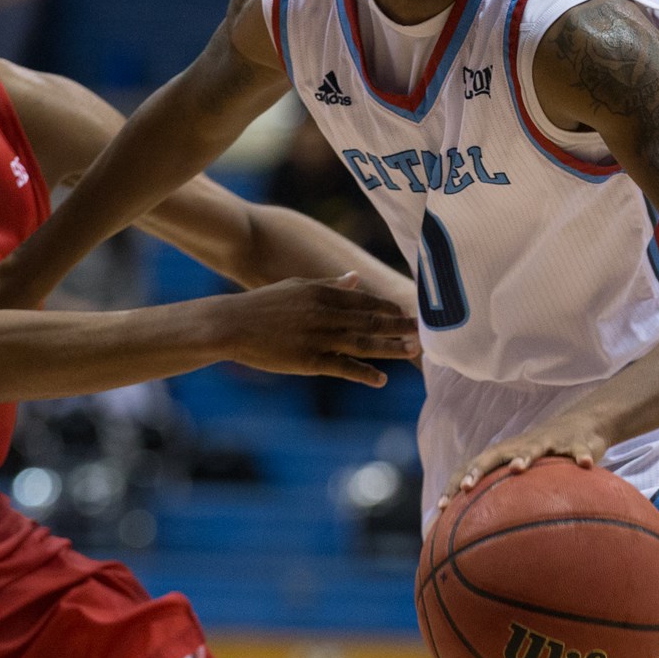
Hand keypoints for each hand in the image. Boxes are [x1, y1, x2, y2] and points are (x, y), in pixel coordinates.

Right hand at [215, 272, 418, 385]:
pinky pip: (342, 367)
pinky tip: (381, 378)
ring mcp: (318, 338)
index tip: (409, 312)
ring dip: (391, 347)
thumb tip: (356, 278)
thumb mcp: (298, 287)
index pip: (365, 300)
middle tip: (426, 331)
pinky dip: (364, 372)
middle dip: (399, 325)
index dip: (389, 307)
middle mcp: (325, 314)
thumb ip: (329, 285)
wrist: (232, 325)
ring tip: (414, 351)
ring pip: (363, 343)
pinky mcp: (308, 361)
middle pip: (371, 320)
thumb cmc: (264, 305)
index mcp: (323, 294)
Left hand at [437, 411, 608, 508]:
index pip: (472, 468)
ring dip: (524, 456)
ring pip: (533, 448)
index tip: (441, 508)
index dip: (455, 486)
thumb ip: (506, 500)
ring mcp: (547, 442)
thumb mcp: (525, 476)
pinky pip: (579, 450)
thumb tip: (485, 541)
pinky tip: (585, 464)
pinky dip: (581, 456)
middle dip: (477, 470)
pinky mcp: (575, 443)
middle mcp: (521, 446)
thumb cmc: (546, 459)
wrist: (582, 424)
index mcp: (504, 455)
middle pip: (493, 455)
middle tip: (466, 487)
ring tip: (517, 468)